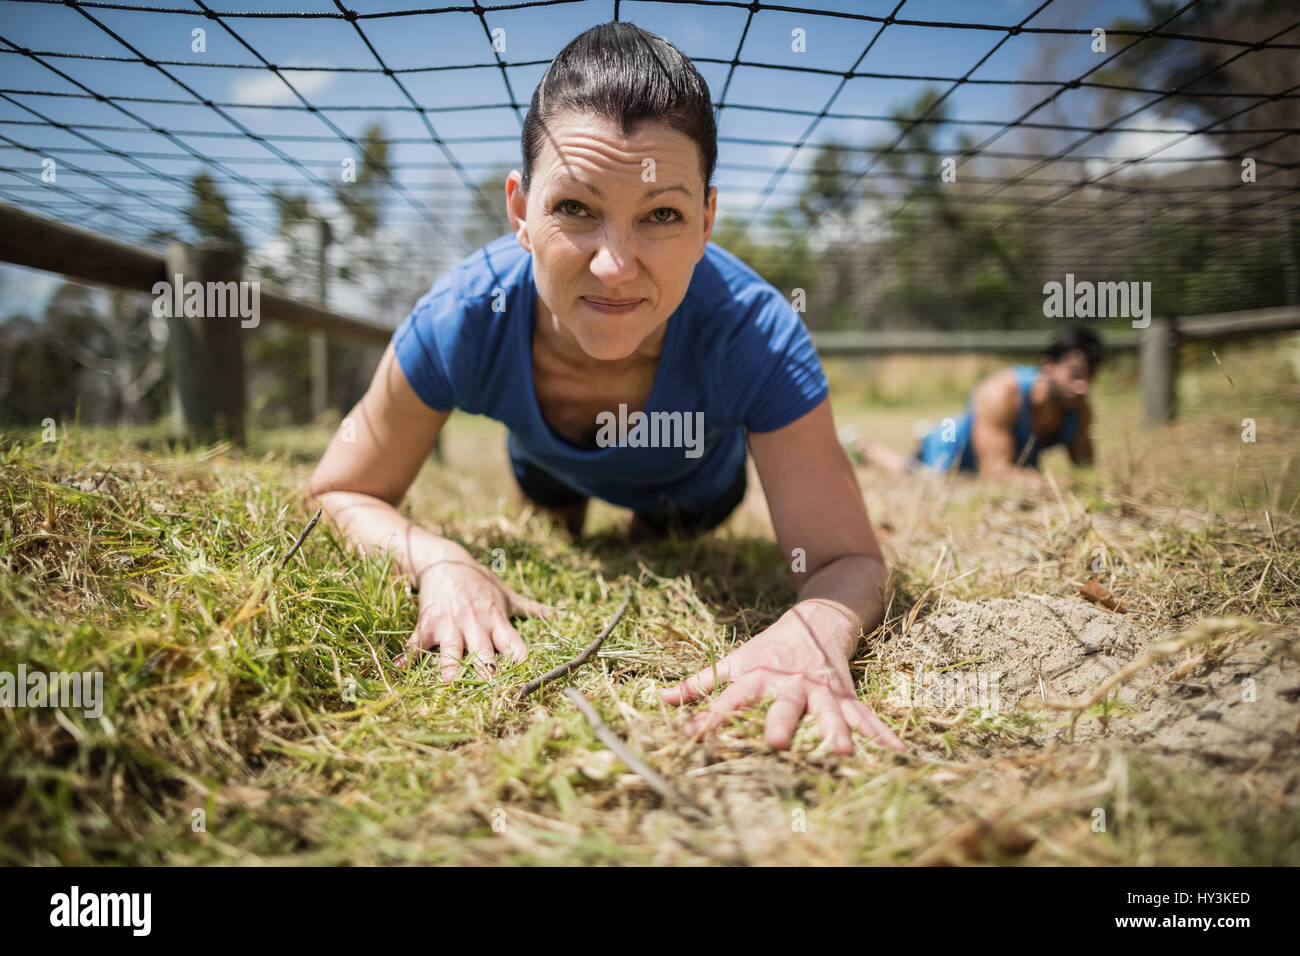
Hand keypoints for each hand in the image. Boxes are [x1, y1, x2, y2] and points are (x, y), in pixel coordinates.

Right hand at [395, 557, 557, 680]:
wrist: (447, 561)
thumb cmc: (482, 583)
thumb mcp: (509, 595)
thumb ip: (535, 609)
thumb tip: (564, 615)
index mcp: (497, 621)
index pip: (514, 644)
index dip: (520, 660)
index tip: (525, 677)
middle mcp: (475, 625)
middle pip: (483, 652)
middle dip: (486, 671)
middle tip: (490, 691)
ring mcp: (450, 624)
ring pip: (451, 649)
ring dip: (449, 666)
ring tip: (448, 682)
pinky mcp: (428, 623)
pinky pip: (417, 642)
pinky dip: (408, 656)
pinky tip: (401, 668)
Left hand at [659, 602, 905, 754]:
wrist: (821, 615)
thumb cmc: (773, 646)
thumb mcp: (736, 660)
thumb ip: (701, 683)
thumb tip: (661, 698)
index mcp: (760, 675)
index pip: (731, 697)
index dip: (711, 715)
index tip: (694, 735)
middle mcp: (791, 683)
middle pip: (784, 704)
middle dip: (780, 722)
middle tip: (774, 743)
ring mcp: (822, 687)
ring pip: (828, 711)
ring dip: (836, 732)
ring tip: (842, 754)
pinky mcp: (847, 691)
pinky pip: (865, 716)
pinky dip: (882, 734)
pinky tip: (898, 753)